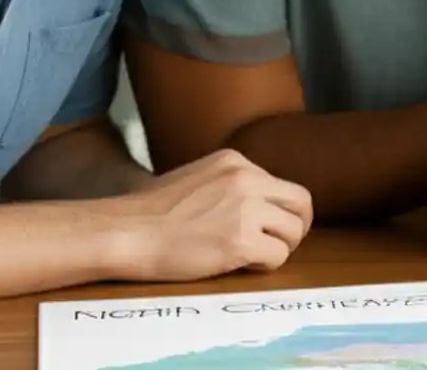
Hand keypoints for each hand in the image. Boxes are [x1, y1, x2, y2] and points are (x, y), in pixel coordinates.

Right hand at [107, 149, 312, 280]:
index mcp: (236, 162)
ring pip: (293, 232)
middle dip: (297, 227)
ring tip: (253, 256)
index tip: (271, 226)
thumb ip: (229, 185)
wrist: (125, 232)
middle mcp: (246, 179)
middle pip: (301, 203)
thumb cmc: (151, 213)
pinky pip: (278, 256)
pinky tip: (241, 265)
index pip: (281, 185)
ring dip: (280, 248)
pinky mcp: (242, 240)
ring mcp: (246, 208)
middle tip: (281, 244)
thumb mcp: (197, 178)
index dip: (281, 210)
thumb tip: (261, 204)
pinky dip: (265, 265)